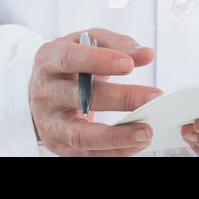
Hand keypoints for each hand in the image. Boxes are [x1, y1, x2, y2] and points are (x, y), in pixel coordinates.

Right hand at [28, 28, 161, 155]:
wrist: (44, 92)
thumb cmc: (70, 65)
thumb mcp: (86, 44)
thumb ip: (115, 44)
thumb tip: (145, 54)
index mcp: (47, 60)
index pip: (68, 58)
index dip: (98, 61)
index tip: (129, 65)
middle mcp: (44, 92)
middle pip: (80, 97)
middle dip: (120, 98)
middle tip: (153, 97)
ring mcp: (50, 122)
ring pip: (80, 135)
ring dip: (117, 136)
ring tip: (146, 130)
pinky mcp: (59, 145)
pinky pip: (87, 154)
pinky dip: (115, 151)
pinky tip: (136, 143)